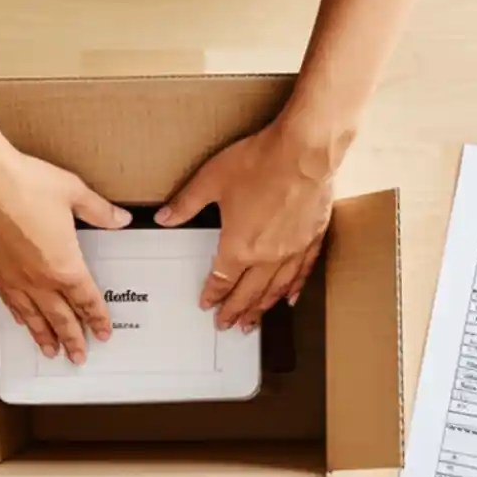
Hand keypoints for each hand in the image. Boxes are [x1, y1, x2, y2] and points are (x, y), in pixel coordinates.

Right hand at [0, 141, 130, 363]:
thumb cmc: (24, 183)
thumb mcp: (73, 193)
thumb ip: (100, 211)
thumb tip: (121, 219)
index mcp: (65, 265)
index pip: (86, 300)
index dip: (97, 318)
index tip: (104, 332)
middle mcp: (38, 280)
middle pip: (61, 318)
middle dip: (74, 338)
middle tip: (79, 356)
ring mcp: (12, 278)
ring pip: (33, 317)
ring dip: (45, 336)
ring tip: (53, 352)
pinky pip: (10, 302)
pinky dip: (20, 316)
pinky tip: (22, 322)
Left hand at [156, 121, 334, 331]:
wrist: (304, 152)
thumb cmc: (261, 162)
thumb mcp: (212, 179)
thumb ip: (186, 203)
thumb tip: (165, 217)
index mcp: (239, 246)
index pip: (222, 279)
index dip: (213, 294)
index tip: (208, 304)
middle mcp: (267, 256)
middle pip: (248, 293)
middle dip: (235, 310)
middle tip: (228, 324)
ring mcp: (292, 251)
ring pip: (275, 289)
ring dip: (261, 308)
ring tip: (253, 322)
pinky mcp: (311, 240)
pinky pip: (302, 273)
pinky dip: (293, 289)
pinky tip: (289, 298)